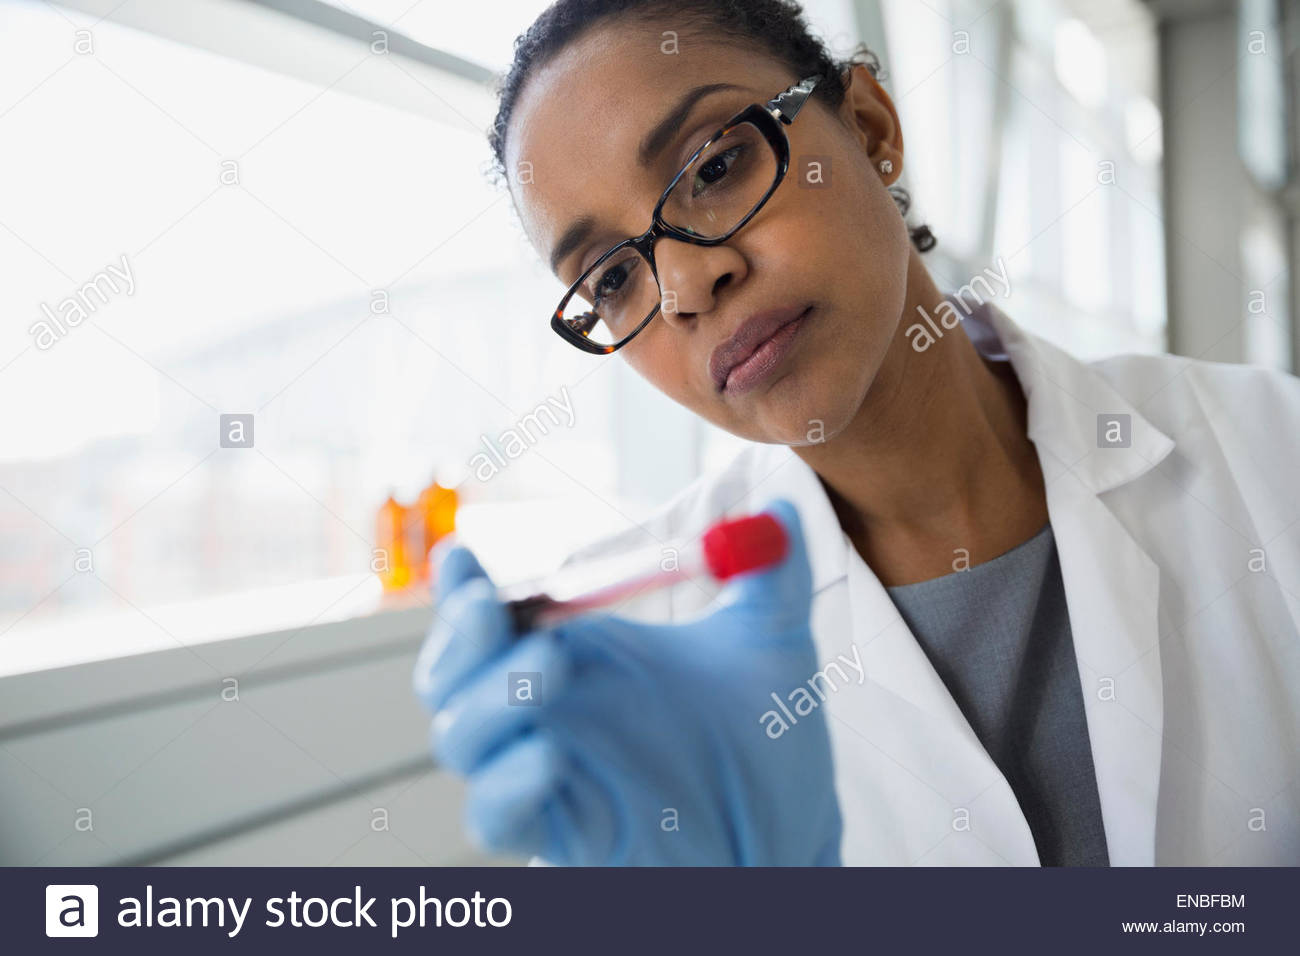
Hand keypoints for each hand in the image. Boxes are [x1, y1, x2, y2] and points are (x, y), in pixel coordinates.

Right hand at [411, 499, 841, 864]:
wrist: (793, 839)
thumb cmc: (767, 748)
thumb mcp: (772, 648)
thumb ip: (772, 577)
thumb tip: (785, 505)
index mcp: (580, 655)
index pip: (497, 616)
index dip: (464, 587)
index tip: (461, 555)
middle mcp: (550, 711)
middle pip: (453, 672)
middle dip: (458, 636)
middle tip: (492, 606)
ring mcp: (549, 773)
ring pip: (462, 739)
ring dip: (486, 700)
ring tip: (548, 665)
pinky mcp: (562, 833)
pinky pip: (496, 816)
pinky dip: (508, 785)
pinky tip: (549, 757)